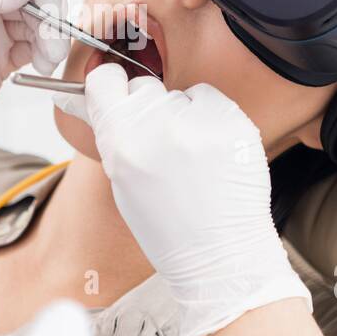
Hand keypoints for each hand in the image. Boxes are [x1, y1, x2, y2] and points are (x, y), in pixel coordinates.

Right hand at [58, 63, 309, 335]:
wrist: (221, 255)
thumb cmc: (170, 227)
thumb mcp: (123, 182)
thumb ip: (112, 136)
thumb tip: (103, 97)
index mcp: (123, 144)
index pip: (105, 80)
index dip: (110, 89)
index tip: (117, 97)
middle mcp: (159, 127)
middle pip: (142, 86)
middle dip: (146, 108)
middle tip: (159, 142)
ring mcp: (199, 123)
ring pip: (178, 93)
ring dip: (181, 113)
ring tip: (191, 155)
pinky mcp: (233, 122)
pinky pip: (209, 99)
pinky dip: (208, 116)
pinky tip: (211, 149)